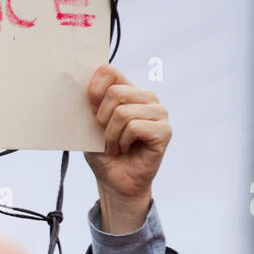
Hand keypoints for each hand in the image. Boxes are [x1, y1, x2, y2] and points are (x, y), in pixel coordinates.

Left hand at [84, 65, 171, 232]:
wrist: (113, 181)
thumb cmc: (104, 153)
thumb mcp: (91, 124)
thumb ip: (94, 100)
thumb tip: (97, 76)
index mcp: (129, 91)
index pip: (111, 72)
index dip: (95, 85)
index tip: (89, 103)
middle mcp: (147, 98)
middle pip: (115, 92)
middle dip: (102, 119)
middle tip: (106, 136)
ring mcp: (159, 114)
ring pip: (124, 112)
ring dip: (112, 135)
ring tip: (116, 146)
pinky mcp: (164, 131)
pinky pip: (135, 127)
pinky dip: (123, 141)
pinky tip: (126, 149)